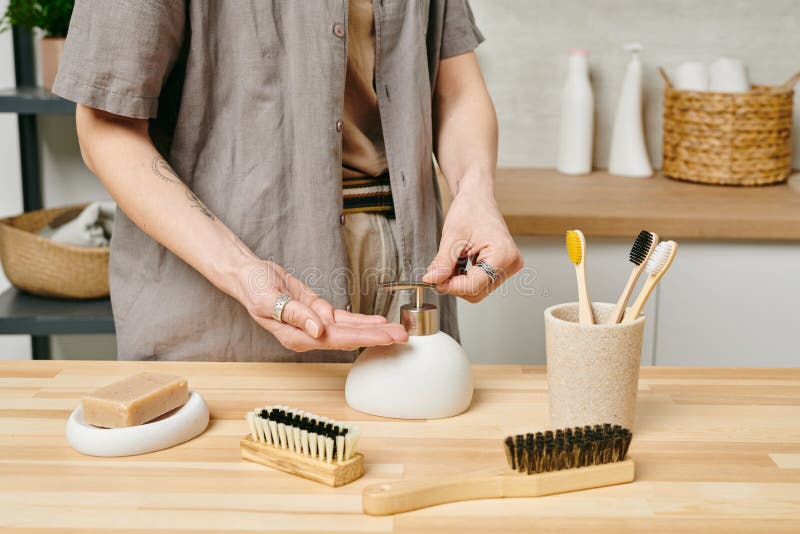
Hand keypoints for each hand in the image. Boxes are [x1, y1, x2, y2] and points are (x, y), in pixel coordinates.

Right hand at [235, 260, 407, 351]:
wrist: (248, 275)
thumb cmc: (254, 287)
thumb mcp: (269, 299)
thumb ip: (295, 315)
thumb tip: (318, 330)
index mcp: (298, 336)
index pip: (338, 339)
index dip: (364, 338)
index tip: (386, 337)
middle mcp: (309, 335)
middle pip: (349, 338)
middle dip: (377, 337)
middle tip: (403, 335)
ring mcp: (315, 325)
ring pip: (350, 330)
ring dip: (374, 330)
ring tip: (398, 330)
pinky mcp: (318, 313)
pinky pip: (344, 320)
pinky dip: (362, 321)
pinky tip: (378, 322)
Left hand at [422, 185, 522, 301]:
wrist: (478, 198)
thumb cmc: (469, 209)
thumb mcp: (452, 237)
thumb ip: (442, 263)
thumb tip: (431, 281)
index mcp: (503, 255)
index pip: (474, 285)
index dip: (450, 286)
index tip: (433, 281)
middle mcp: (511, 263)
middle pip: (477, 291)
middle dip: (454, 284)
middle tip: (438, 271)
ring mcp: (508, 266)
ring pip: (477, 290)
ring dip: (458, 281)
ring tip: (451, 260)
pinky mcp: (502, 267)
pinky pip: (480, 283)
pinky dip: (464, 277)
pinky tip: (459, 262)